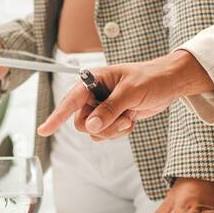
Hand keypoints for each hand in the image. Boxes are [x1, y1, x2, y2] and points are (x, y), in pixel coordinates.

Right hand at [37, 50, 212, 140]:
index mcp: (93, 80)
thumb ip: (110, 109)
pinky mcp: (112, 116)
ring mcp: (103, 106)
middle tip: (122, 118)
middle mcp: (94, 94)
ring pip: (94, 131)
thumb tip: (91, 126)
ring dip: (113, 130)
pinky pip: (107, 133)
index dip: (57, 116)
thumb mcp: (131, 92)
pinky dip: (120, 131)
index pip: (70, 100)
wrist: (170, 84)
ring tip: (129, 117)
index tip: (43, 130)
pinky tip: (131, 119)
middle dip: (102, 126)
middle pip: (81, 122)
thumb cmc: (151, 79)